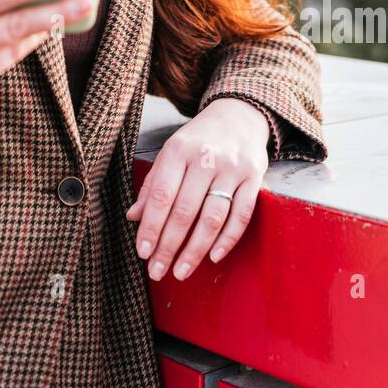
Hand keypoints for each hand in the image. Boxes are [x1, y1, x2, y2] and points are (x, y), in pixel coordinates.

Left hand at [125, 97, 270, 281]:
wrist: (238, 115)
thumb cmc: (197, 140)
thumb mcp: (171, 153)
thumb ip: (153, 184)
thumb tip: (133, 216)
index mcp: (178, 150)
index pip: (161, 195)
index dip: (151, 227)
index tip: (143, 253)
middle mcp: (205, 157)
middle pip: (185, 210)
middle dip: (169, 246)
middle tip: (157, 272)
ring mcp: (232, 167)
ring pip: (212, 217)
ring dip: (195, 250)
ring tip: (180, 271)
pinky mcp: (254, 177)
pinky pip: (241, 214)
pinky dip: (227, 239)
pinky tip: (213, 257)